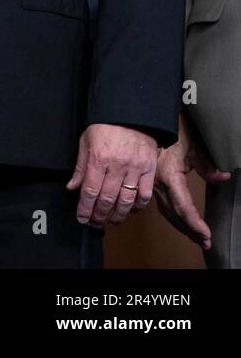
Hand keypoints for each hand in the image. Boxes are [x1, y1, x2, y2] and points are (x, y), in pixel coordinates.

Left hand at [66, 122, 157, 227]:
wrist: (131, 114)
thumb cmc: (105, 126)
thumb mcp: (85, 142)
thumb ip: (80, 167)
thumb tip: (72, 187)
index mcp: (98, 159)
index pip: (90, 191)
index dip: (85, 208)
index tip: (82, 218)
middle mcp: (117, 166)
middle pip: (107, 199)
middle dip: (99, 215)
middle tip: (95, 224)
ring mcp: (135, 169)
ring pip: (126, 200)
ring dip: (117, 215)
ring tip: (110, 223)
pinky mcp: (149, 169)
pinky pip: (145, 194)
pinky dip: (138, 206)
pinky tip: (130, 212)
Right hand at [154, 115, 230, 248]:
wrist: (143, 123)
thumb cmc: (170, 131)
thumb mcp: (192, 144)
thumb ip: (206, 163)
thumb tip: (222, 177)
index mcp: (167, 176)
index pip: (183, 207)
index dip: (195, 223)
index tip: (206, 234)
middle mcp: (156, 184)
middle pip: (173, 214)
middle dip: (189, 230)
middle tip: (205, 242)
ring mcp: (150, 184)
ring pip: (166, 211)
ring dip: (181, 225)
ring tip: (195, 236)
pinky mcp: (148, 182)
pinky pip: (160, 204)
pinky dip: (171, 216)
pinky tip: (177, 221)